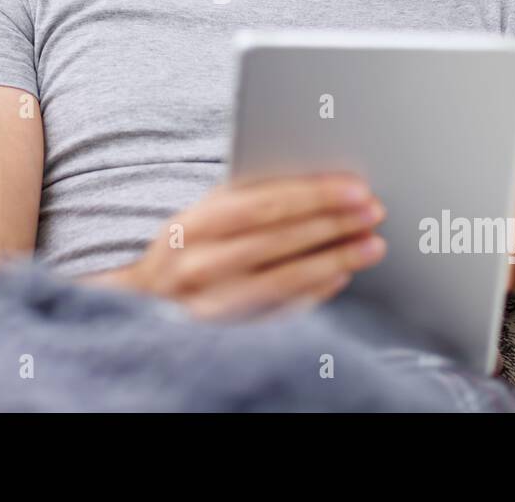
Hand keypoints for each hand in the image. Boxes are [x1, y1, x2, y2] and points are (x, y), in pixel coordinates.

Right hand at [113, 173, 387, 319]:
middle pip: (278, 240)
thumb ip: (245, 197)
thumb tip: (311, 180)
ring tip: (371, 244)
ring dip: (335, 259)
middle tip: (373, 211)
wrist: (142, 302)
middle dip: (333, 223)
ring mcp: (211, 305)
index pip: (261, 204)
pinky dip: (316, 292)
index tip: (354, 187)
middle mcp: (197, 266)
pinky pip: (282, 312)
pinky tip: (341, 274)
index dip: (313, 194)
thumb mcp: (202, 214)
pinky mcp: (227, 333)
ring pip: (285, 279)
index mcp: (191, 225)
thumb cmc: (186, 246)